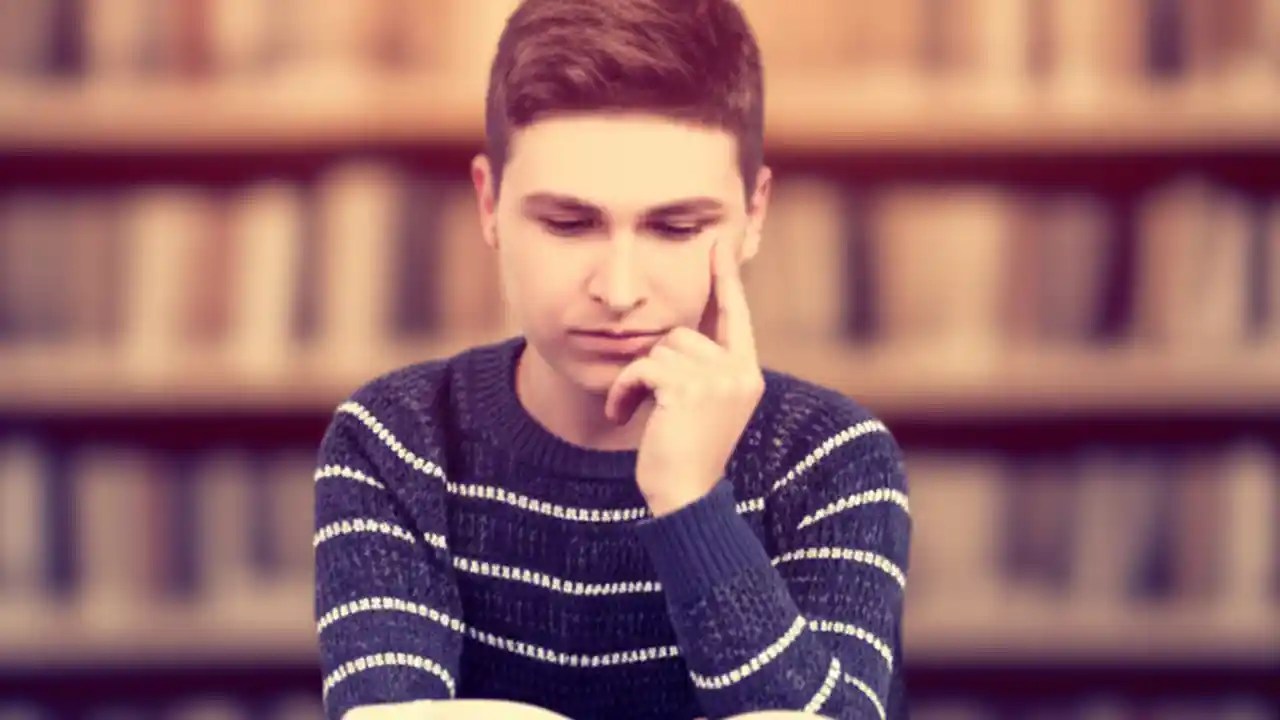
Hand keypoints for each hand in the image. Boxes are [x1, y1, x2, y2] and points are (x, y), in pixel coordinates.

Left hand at [604, 236, 765, 515]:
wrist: (685, 499)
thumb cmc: (686, 457)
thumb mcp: (703, 407)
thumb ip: (701, 369)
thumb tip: (674, 335)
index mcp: (747, 374)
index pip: (735, 315)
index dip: (725, 279)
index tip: (718, 244)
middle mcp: (740, 371)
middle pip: (680, 334)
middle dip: (654, 365)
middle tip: (645, 403)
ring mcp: (719, 378)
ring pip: (658, 350)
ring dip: (636, 380)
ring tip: (636, 413)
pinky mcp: (689, 387)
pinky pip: (642, 367)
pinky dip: (624, 389)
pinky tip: (622, 416)